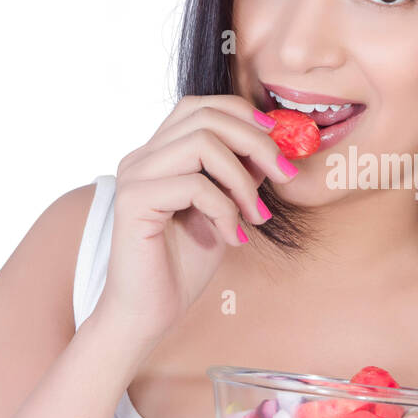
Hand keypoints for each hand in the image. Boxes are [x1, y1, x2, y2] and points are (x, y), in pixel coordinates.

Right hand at [92, 94, 296, 354]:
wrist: (149, 312)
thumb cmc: (184, 263)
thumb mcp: (225, 208)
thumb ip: (240, 174)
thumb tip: (275, 143)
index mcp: (160, 152)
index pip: (202, 105)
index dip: (245, 114)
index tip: (279, 142)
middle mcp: (142, 156)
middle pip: (206, 116)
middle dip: (257, 142)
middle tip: (284, 175)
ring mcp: (135, 176)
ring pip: (202, 144)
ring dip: (242, 180)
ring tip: (255, 215)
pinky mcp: (133, 201)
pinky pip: (194, 185)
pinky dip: (225, 210)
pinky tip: (232, 237)